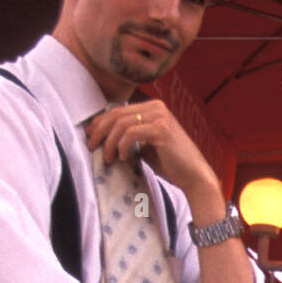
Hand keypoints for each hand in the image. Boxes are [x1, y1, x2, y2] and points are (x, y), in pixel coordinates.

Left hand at [84, 101, 222, 205]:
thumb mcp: (144, 145)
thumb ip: (128, 136)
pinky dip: (122, 146)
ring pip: (121, 124)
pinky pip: (131, 133)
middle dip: (99, 132)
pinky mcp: (162, 129)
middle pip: (116, 114)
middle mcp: (156, 107)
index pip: (117, 110)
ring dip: (109, 143)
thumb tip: (101, 135)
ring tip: (107, 159)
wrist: (192, 175)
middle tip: (90, 148)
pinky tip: (122, 158)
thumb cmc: (168, 162)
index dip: (99, 123)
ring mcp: (160, 116)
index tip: (88, 137)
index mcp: (151, 107)